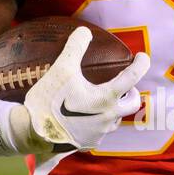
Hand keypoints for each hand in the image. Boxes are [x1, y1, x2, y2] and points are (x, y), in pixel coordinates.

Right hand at [20, 26, 149, 149]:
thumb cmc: (48, 100)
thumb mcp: (60, 69)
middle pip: (133, 104)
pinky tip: (86, 116)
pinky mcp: (89, 143)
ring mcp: (100, 133)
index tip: (143, 57)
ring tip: (103, 99)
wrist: (31, 133)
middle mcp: (108, 117)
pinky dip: (99, 121)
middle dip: (132, 92)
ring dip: (115, 108)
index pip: (132, 77)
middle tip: (125, 85)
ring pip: (116, 119)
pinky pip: (101, 131)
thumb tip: (84, 31)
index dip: (141, 64)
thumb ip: (75, 48)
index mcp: (106, 98)